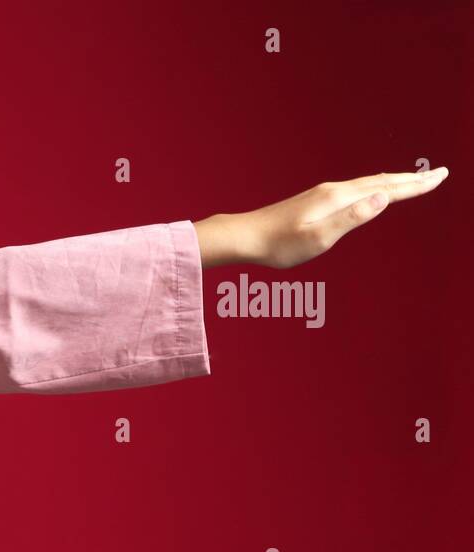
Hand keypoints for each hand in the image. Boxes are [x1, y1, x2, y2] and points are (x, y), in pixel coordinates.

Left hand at [194, 168, 448, 268]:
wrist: (245, 236)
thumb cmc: (279, 245)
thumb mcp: (319, 237)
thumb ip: (352, 218)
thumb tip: (383, 198)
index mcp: (339, 198)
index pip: (386, 189)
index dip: (415, 185)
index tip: (440, 177)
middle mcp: (334, 190)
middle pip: (381, 181)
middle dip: (411, 179)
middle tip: (438, 173)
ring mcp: (323, 194)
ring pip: (368, 183)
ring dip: (394, 180)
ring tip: (414, 180)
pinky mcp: (315, 200)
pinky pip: (355, 189)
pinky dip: (374, 186)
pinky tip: (370, 191)